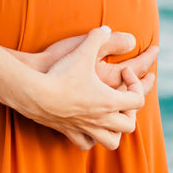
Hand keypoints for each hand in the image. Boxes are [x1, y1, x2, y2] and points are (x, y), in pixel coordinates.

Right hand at [17, 26, 149, 150]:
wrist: (34, 93)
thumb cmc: (60, 73)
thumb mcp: (81, 50)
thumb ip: (97, 37)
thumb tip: (107, 28)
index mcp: (110, 101)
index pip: (138, 99)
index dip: (136, 83)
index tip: (123, 71)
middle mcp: (102, 119)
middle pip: (129, 124)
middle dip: (129, 111)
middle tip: (119, 96)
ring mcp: (86, 128)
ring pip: (112, 141)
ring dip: (114, 131)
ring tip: (108, 117)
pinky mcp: (69, 131)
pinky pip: (86, 144)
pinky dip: (90, 139)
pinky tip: (86, 127)